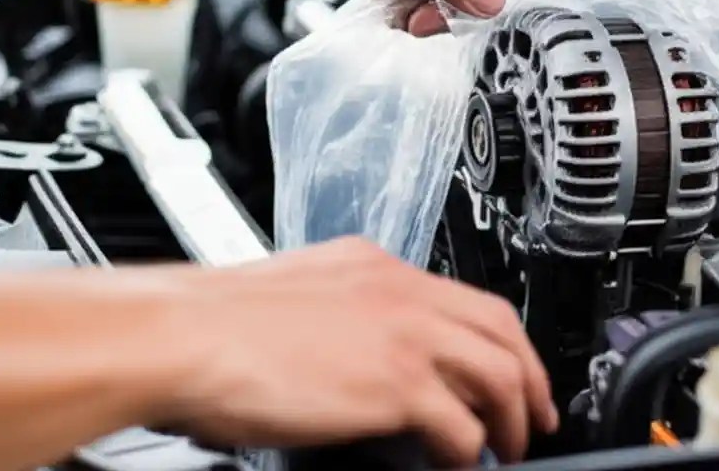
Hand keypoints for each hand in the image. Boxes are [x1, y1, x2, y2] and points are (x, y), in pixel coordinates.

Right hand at [157, 237, 557, 466]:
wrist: (182, 335)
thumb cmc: (214, 323)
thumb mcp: (295, 299)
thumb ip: (340, 316)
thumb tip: (357, 354)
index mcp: (374, 266)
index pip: (463, 297)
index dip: (497, 337)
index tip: (505, 366)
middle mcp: (399, 292)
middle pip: (500, 329)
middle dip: (530, 376)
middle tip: (536, 413)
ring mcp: (403, 335)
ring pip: (499, 374)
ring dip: (512, 418)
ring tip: (510, 448)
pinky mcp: (395, 383)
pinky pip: (461, 425)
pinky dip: (468, 450)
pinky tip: (457, 463)